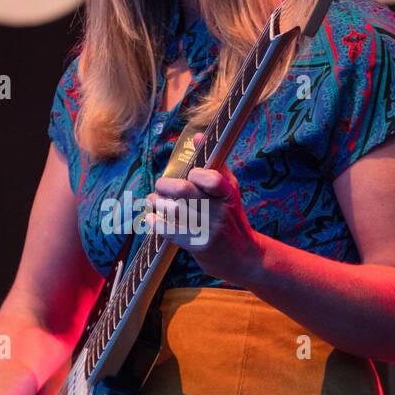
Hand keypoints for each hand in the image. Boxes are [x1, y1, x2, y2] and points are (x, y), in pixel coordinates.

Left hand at [143, 133, 263, 283]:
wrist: (243, 258)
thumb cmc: (231, 219)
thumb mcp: (229, 191)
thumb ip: (214, 165)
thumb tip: (197, 136)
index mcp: (229, 193)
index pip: (212, 178)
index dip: (195, 174)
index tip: (189, 174)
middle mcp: (219, 210)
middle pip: (185, 191)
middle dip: (165, 185)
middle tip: (159, 186)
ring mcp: (209, 229)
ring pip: (173, 209)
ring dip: (157, 203)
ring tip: (152, 201)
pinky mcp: (198, 245)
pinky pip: (170, 230)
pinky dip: (156, 222)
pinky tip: (151, 218)